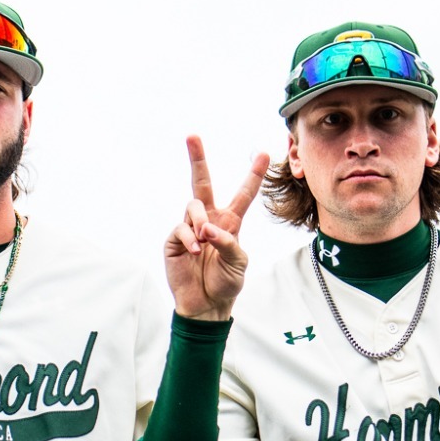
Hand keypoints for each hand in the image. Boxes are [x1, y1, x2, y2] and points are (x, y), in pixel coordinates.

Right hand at [164, 136, 268, 321]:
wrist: (206, 304)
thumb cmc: (226, 282)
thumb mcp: (238, 263)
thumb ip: (228, 243)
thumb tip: (207, 228)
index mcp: (230, 222)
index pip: (244, 194)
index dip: (253, 175)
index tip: (264, 153)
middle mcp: (209, 220)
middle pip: (202, 183)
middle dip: (197, 159)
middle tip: (192, 136)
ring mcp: (190, 228)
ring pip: (193, 206)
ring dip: (200, 220)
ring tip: (204, 240)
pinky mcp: (175, 240)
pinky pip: (181, 228)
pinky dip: (190, 237)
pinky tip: (196, 251)